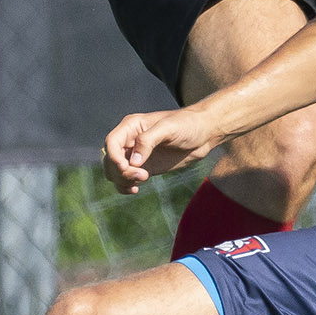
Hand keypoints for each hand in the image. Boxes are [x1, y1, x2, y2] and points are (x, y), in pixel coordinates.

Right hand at [103, 110, 220, 193]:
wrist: (204, 134)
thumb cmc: (187, 125)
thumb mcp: (168, 128)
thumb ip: (148, 141)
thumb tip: (133, 161)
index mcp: (132, 126)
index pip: (111, 143)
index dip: (114, 157)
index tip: (126, 167)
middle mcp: (130, 141)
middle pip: (111, 160)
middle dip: (122, 171)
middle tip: (143, 175)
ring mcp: (136, 155)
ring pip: (115, 172)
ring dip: (123, 180)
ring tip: (143, 179)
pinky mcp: (144, 168)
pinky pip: (126, 179)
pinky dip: (125, 186)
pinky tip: (135, 189)